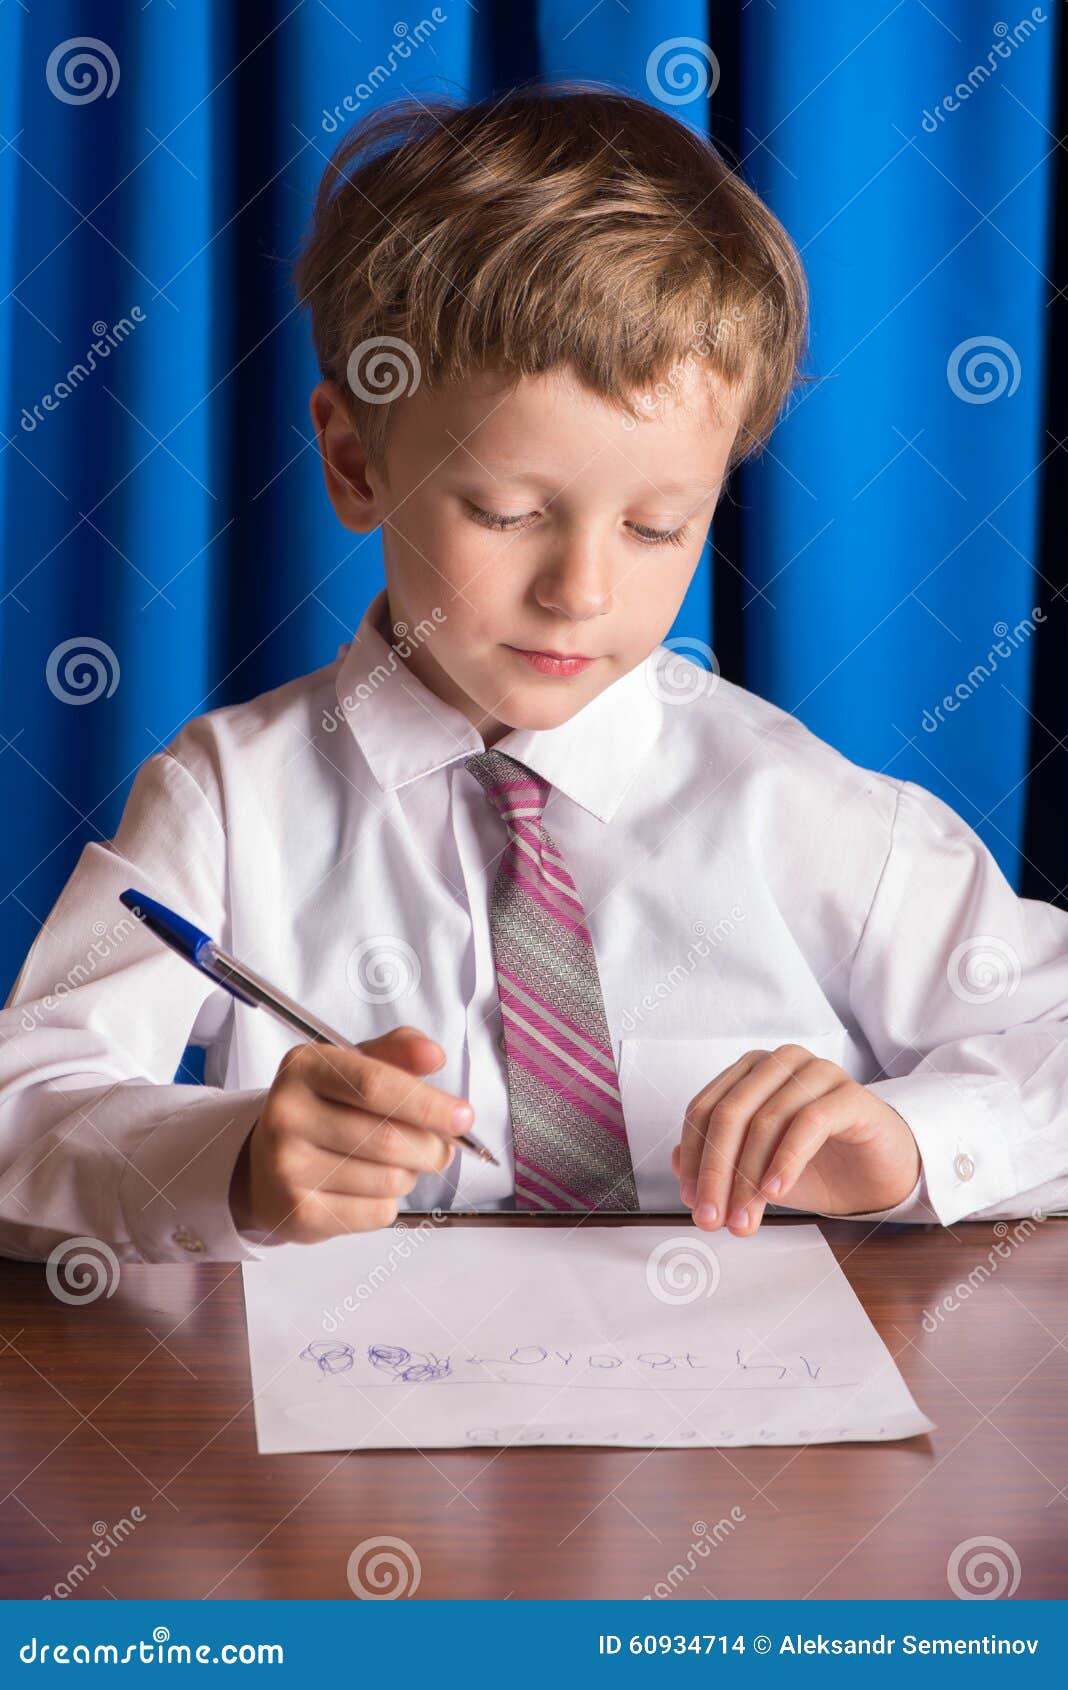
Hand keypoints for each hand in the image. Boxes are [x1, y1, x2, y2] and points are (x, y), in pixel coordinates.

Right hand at [228, 1025, 473, 1241]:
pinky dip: (389, 1202)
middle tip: (441, 1147)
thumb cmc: (324, 1111)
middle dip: (432, 1147)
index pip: (376, 1086)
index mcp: (304, 1067)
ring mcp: (288, 1167)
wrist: (266, 1167)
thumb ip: (398, 1052)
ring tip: (394, 1163)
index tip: (463, 1117)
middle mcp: (287, 1115)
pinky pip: (377, 1213)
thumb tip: (433, 1055)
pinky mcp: (299, 1214)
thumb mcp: (354, 1067)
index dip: (428, 1104)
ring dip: (410, 1174)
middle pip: (389, 1139)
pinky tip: (368, 1188)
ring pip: (389, 1179)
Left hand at [670, 1044, 919, 1234]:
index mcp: (749, 1072)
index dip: (693, 1158)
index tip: (690, 1202)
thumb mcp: (756, 1171)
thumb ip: (717, 1162)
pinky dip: (786, 1160)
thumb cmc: (816, 1167)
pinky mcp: (851, 1094)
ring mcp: (817, 1072)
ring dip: (748, 1178)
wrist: (879, 1176)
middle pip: (728, 1114)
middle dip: (715, 1172)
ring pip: (765, 1121)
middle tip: (711, 1219)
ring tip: (743, 1221)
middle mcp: (780, 1063)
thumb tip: (676, 1163)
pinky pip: (809, 1122)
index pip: (704, 1110)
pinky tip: (775, 1193)